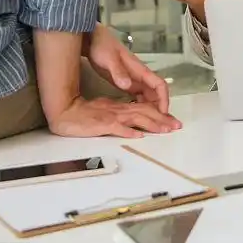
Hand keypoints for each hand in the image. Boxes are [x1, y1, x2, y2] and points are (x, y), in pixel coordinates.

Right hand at [47, 96, 179, 139]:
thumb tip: (134, 124)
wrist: (64, 112)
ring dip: (152, 125)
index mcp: (119, 107)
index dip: (160, 114)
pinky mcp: (101, 124)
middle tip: (177, 126)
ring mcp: (110, 116)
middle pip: (145, 112)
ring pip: (136, 118)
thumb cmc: (83, 113)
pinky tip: (139, 135)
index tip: (172, 121)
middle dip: (163, 119)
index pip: (144, 108)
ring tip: (165, 130)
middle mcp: (118, 110)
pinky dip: (128, 131)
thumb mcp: (105, 110)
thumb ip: (120, 114)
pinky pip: (117, 128)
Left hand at [84, 25, 177, 122]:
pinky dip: (141, 104)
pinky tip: (136, 113)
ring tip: (150, 122)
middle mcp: (139, 75)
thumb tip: (128, 85)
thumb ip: (118, 72)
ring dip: (151, 107)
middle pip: (156, 93)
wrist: (93, 38)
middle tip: (159, 124)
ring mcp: (133, 78)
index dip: (164, 98)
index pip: (159, 85)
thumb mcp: (109, 59)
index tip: (163, 113)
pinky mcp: (125, 81)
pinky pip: (138, 95)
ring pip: (148, 95)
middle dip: (160, 107)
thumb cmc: (101, 46)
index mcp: (139, 70)